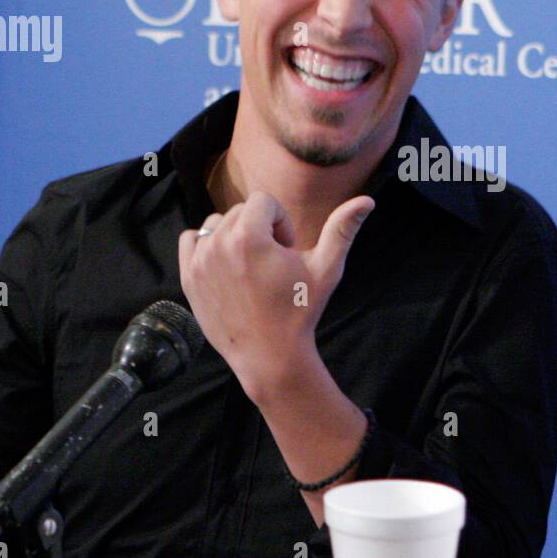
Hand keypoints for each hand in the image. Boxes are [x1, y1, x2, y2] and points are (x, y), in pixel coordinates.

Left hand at [179, 191, 372, 400]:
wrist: (269, 356)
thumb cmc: (300, 311)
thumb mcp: (326, 269)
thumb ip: (343, 229)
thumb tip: (367, 201)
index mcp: (250, 236)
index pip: (264, 201)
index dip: (281, 222)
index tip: (288, 250)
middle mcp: (219, 244)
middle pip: (241, 211)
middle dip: (260, 228)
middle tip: (273, 262)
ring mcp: (200, 261)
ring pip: (217, 224)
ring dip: (234, 236)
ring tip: (251, 266)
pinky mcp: (189, 277)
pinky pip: (191, 240)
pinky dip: (206, 245)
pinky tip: (227, 267)